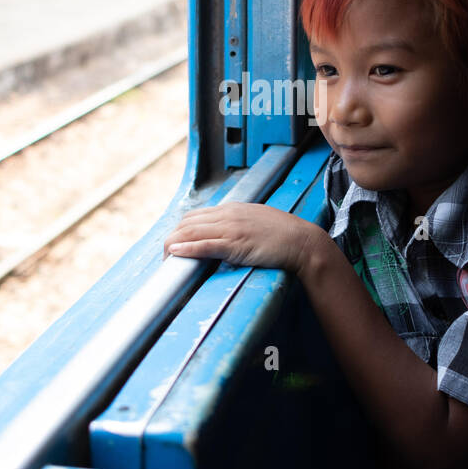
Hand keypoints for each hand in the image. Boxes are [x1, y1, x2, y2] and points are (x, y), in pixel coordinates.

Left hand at [162, 203, 325, 273]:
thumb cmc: (283, 235)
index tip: (175, 244)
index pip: (196, 215)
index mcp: (232, 209)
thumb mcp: (256, 221)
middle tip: (166, 256)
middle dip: (172, 238)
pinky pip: (205, 244)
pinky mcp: (236, 244)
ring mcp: (232, 229)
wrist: (302, 241)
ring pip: (192, 232)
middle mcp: (228, 215)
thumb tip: (225, 236)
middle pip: (188, 222)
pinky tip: (176, 253)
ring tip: (165, 258)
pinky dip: (187, 248)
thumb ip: (239, 224)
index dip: (181, 230)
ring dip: (174, 245)